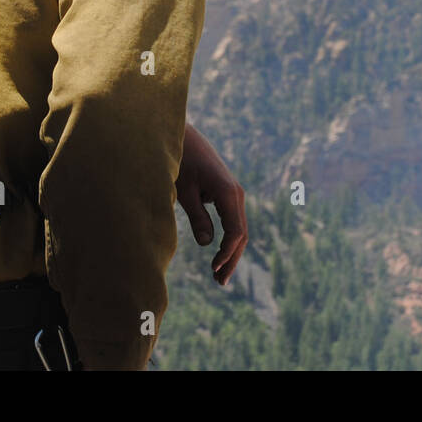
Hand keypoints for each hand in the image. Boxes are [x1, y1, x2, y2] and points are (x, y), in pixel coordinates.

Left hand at [176, 122, 247, 285]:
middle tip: (220, 282)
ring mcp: (234, 194)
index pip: (236, 232)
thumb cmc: (181, 162)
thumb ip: (197, 217)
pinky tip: (218, 255)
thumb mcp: (185, 191)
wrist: (184, 138)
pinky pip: (233, 222)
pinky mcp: (227, 194)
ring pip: (239, 230)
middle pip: (241, 234)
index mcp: (228, 194)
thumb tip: (207, 243)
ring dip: (230, 253)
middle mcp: (237, 194)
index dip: (227, 254)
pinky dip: (228, 241)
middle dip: (231, 259)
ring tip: (218, 275)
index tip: (214, 269)